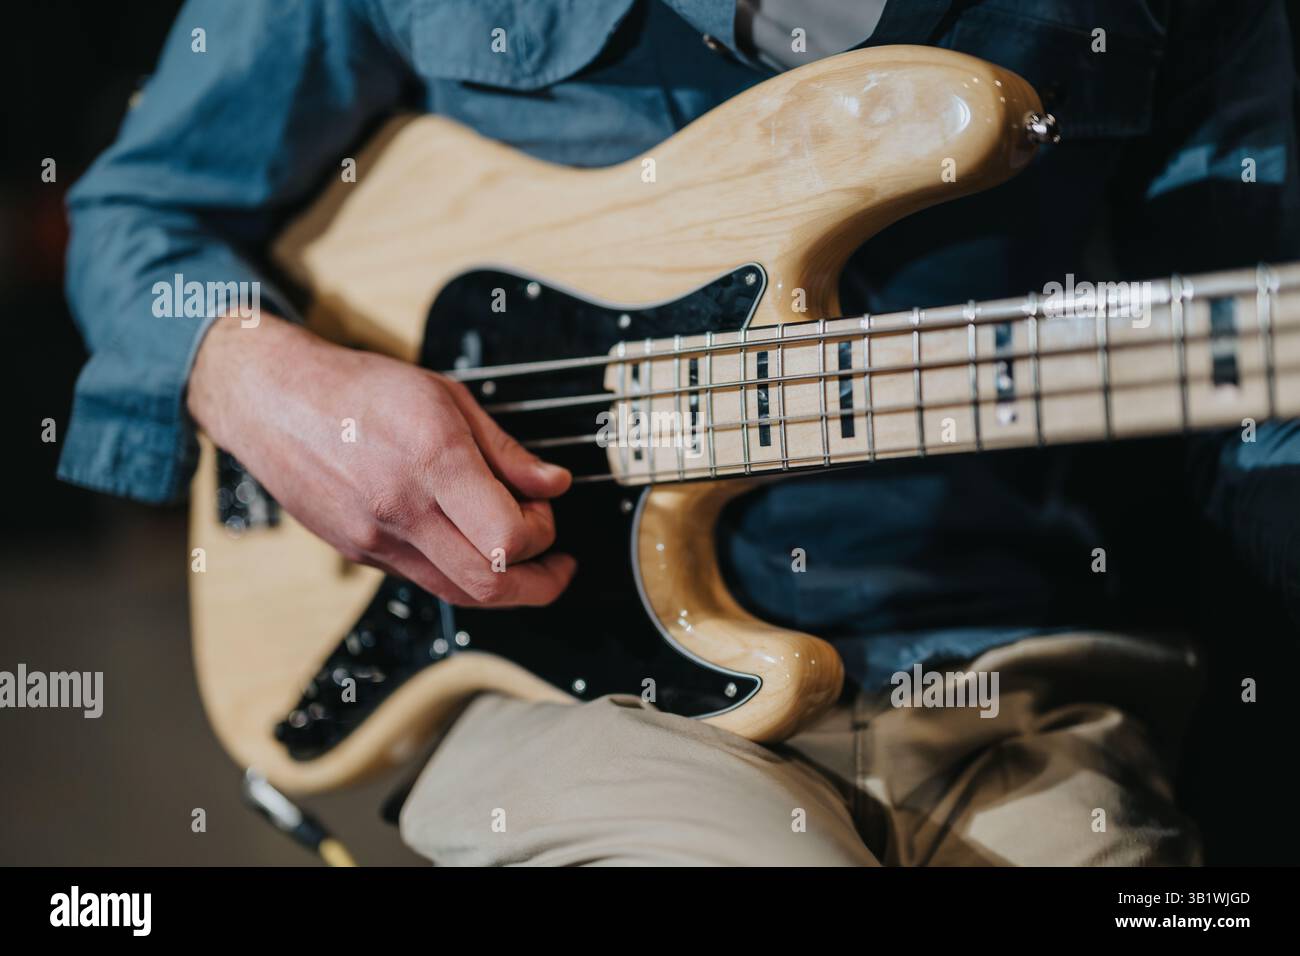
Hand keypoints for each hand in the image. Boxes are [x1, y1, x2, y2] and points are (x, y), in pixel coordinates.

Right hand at [187, 313, 575, 606]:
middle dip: (540, 584)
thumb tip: (552, 484)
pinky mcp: (360, 553)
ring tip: (527, 561)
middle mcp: (401, 509)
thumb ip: (505, 450)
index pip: (507, 537)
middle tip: (559, 563)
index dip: (543, 534)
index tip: (547, 510)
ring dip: (505, 589)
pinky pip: (425, 580)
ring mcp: (375, 539)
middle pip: (489, 585)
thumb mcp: (447, 398)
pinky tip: (471, 544)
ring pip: (457, 594)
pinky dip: (460, 572)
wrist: (273, 401)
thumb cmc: (357, 390)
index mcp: (432, 461)